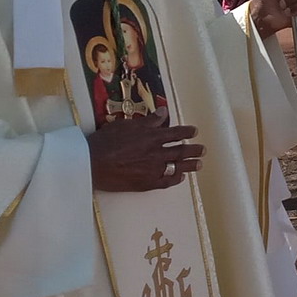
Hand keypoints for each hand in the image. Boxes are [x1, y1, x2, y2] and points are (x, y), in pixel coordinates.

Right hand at [88, 114, 204, 191]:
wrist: (93, 164)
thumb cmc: (106, 141)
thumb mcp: (126, 125)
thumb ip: (147, 120)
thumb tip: (163, 113)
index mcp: (151, 136)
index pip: (175, 133)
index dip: (186, 132)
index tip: (194, 132)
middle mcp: (156, 153)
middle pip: (180, 151)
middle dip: (193, 150)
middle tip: (203, 150)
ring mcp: (153, 170)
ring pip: (177, 167)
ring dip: (190, 165)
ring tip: (199, 164)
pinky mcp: (146, 183)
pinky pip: (166, 182)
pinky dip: (175, 179)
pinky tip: (180, 178)